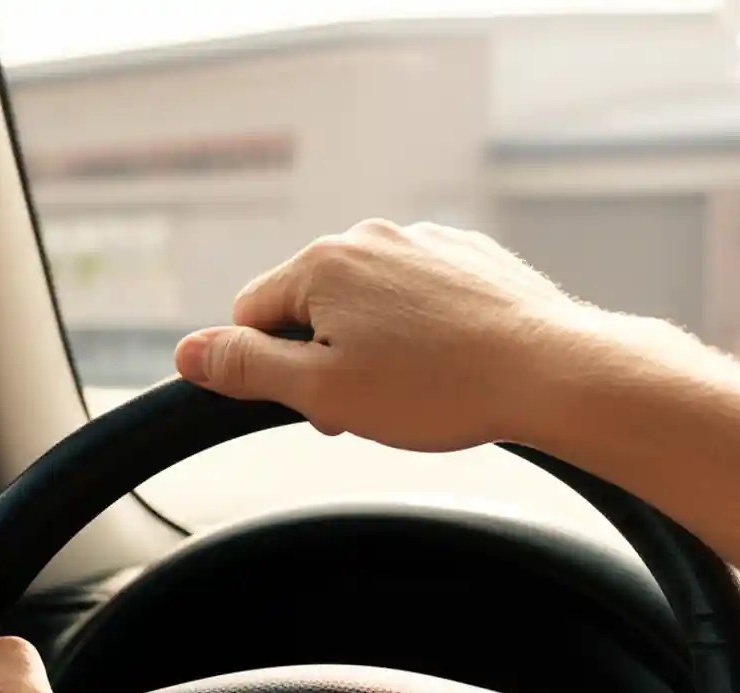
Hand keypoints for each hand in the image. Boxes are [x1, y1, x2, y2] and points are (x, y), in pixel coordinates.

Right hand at [175, 218, 587, 450]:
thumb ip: (248, 367)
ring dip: (374, 344)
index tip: (313, 406)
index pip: (251, 313)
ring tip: (418, 389)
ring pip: (370, 300)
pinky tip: (452, 362)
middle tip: (367, 408)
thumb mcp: (324, 391)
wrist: (550, 369)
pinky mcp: (470, 256)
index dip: (267, 369)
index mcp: (324, 264)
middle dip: (324, 357)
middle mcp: (371, 237)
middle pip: (312, 304)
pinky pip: (420, 293)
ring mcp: (426, 241)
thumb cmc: (439, 387)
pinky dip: (423, 328)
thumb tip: (188, 352)